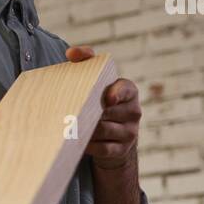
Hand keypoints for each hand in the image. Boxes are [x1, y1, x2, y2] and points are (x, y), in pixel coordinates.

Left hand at [65, 45, 139, 170]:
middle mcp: (134, 111)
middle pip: (108, 112)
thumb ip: (85, 61)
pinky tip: (77, 143)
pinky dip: (88, 146)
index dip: (118, 93)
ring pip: (103, 131)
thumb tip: (71, 53)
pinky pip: (102, 149)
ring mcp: (130, 132)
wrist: (110, 137)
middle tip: (71, 114)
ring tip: (70, 127)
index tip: (108, 99)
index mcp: (129, 91)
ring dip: (86, 130)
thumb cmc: (97, 102)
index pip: (126, 89)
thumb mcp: (95, 80)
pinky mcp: (121, 150)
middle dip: (89, 113)